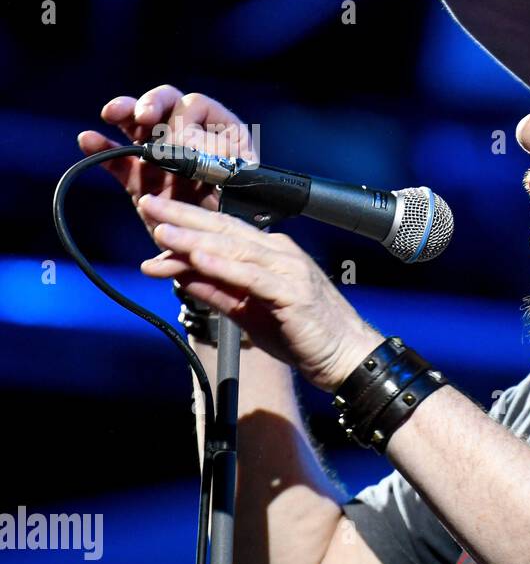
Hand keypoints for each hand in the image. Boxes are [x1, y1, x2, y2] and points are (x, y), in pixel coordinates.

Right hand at [78, 85, 253, 246]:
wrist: (224, 258)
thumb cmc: (243, 222)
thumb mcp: (241, 192)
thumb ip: (219, 168)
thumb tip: (190, 148)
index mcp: (225, 136)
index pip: (199, 107)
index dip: (186, 120)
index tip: (182, 145)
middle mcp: (194, 139)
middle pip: (167, 105)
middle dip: (154, 104)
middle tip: (145, 115)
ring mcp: (165, 157)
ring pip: (140, 124)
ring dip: (125, 112)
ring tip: (112, 113)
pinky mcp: (143, 179)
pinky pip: (120, 160)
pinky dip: (103, 149)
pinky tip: (88, 140)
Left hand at [137, 193, 385, 392]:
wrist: (346, 357)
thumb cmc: (303, 335)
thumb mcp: (249, 311)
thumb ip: (217, 290)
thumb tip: (180, 274)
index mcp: (271, 255)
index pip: (223, 232)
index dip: (188, 221)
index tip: (154, 215)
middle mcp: (281, 254)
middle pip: (225, 230)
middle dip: (184, 218)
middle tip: (148, 207)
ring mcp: (289, 270)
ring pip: (235, 249)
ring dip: (196, 239)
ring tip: (163, 232)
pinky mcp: (293, 292)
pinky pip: (252, 276)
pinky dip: (224, 265)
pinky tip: (198, 258)